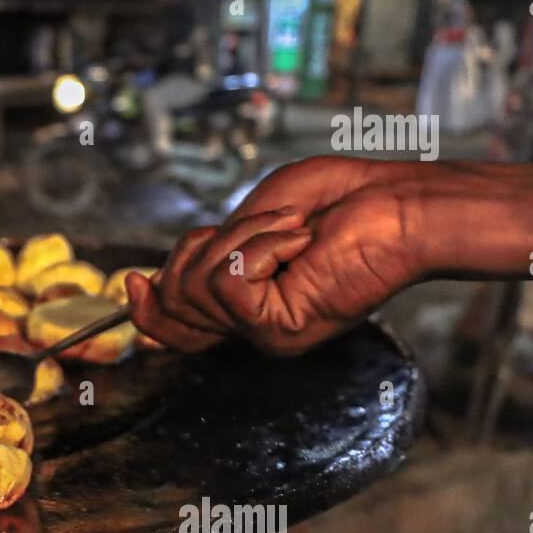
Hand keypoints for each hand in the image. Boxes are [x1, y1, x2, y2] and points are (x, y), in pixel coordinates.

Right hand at [126, 156, 426, 355]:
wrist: (400, 205)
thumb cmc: (340, 200)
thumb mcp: (253, 219)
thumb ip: (205, 252)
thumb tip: (149, 282)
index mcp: (249, 306)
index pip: (177, 328)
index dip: (146, 309)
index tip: (131, 280)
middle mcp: (254, 327)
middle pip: (174, 304)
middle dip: (200, 248)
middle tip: (264, 226)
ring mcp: (266, 332)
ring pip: (196, 286)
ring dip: (242, 237)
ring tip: (293, 229)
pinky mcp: (278, 327)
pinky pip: (228, 281)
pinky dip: (259, 245)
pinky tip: (300, 240)